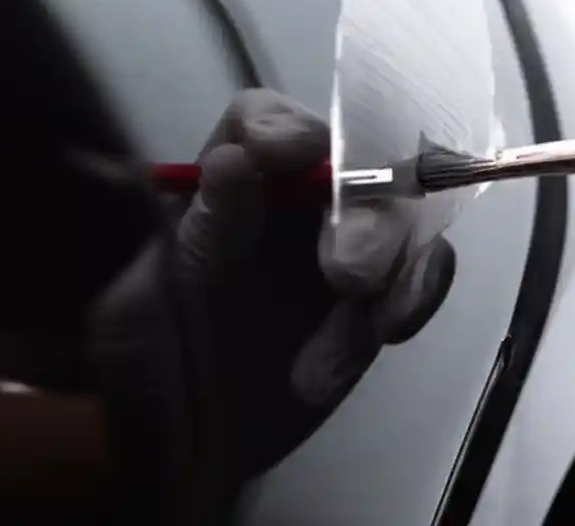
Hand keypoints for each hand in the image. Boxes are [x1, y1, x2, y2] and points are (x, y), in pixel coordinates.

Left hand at [175, 89, 455, 480]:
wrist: (188, 451)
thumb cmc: (153, 365)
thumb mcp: (153, 302)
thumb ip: (203, 231)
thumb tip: (234, 158)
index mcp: (226, 187)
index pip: (261, 122)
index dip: (283, 128)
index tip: (292, 155)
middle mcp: (292, 203)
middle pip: (354, 166)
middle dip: (363, 214)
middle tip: (348, 277)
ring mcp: (342, 248)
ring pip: (402, 217)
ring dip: (397, 263)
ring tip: (369, 325)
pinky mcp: (378, 300)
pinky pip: (421, 275)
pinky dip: (417, 295)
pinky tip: (390, 330)